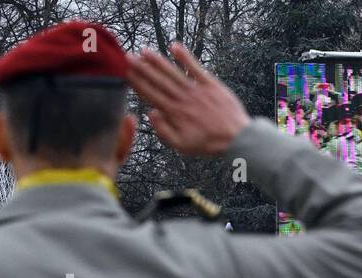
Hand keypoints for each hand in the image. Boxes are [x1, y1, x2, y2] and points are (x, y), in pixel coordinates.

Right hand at [127, 43, 250, 155]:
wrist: (236, 138)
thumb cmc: (209, 144)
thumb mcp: (182, 146)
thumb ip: (163, 131)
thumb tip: (151, 114)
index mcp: (174, 113)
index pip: (150, 94)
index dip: (136, 82)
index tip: (124, 72)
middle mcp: (183, 99)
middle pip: (158, 81)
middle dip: (142, 68)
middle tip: (127, 57)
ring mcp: (197, 90)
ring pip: (173, 73)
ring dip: (158, 61)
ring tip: (145, 51)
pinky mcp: (211, 85)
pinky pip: (196, 68)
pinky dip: (185, 57)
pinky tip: (175, 46)